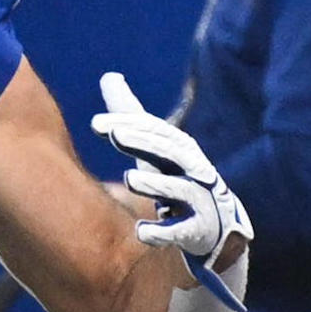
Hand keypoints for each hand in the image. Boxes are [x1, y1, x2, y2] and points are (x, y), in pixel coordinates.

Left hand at [90, 72, 248, 301]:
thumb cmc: (176, 180)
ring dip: (157, 183)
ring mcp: (200, 201)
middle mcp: (194, 171)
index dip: (129, 125)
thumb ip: (132, 117)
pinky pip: (183, 232)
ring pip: (180, 190)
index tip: (96, 124)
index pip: (155, 131)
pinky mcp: (199, 232)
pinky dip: (164, 233)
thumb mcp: (153, 149)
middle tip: (114, 135)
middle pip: (171, 152)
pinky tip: (140, 234)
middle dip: (143, 142)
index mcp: (180, 150)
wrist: (213, 228)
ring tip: (130, 178)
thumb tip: (109, 76)